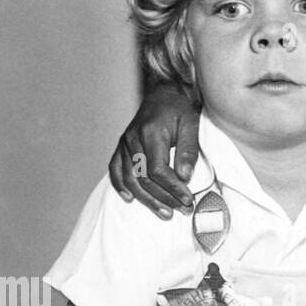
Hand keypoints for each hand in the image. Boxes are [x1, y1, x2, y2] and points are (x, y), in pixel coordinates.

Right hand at [107, 83, 200, 218]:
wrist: (164, 92)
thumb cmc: (179, 108)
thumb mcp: (191, 125)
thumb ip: (188, 151)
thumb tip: (185, 177)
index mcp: (150, 132)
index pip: (158, 170)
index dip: (173, 189)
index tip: (188, 201)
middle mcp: (133, 139)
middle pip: (144, 178)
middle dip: (164, 198)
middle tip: (183, 210)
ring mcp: (124, 142)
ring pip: (130, 179)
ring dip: (147, 199)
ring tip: (165, 213)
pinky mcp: (122, 146)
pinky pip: (115, 169)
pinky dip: (120, 185)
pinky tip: (130, 198)